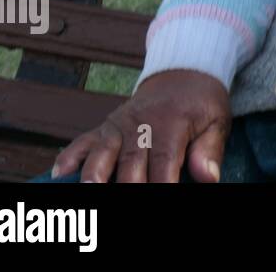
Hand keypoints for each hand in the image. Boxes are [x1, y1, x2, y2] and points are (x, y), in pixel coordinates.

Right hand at [51, 69, 230, 182]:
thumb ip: (210, 150)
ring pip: (101, 152)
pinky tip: (59, 175)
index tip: (163, 200)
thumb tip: (208, 179)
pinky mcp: (103, 127)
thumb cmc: (201, 105)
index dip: (162, 186)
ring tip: (88, 191)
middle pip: (130, 162)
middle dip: (128, 187)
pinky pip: (82, 141)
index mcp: (172, 123)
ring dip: (93, 174)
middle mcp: (141, 124)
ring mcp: (118, 125)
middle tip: (127, 201)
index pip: (165, 162)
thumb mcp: (216, 120)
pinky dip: (69, 157)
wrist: (181, 73)